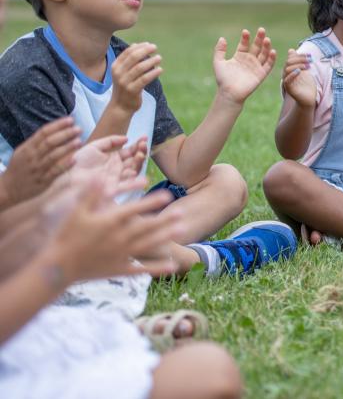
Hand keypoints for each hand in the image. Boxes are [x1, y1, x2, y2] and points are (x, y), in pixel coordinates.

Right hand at [0, 117, 80, 205]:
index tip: (71, 120)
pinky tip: (75, 159)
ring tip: (79, 141)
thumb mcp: (24, 151)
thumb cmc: (20, 167)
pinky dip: (64, 165)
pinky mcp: (43, 181)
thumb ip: (38, 141)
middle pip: (50, 142)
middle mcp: (32, 157)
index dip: (58, 125)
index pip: (43, 132)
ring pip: (53, 156)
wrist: (8, 189)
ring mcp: (37, 169)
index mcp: (27, 147)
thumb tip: (58, 129)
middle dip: (65, 134)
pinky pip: (54, 172)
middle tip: (79, 129)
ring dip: (67, 148)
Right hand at [45, 177, 179, 282]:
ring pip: (148, 245)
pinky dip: (158, 268)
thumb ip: (90, 193)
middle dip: (165, 220)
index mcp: (109, 222)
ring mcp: (121, 255)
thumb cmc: (66, 236)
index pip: (135, 209)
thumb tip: (98, 174)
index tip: (167, 195)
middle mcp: (119, 238)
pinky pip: (142, 269)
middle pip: (147, 227)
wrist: (58, 267)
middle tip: (182, 212)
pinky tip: (172, 265)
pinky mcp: (119, 270)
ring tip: (182, 230)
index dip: (151, 202)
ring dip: (166, 237)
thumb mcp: (76, 212)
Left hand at [46, 136, 148, 224]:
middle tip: (143, 144)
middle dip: (142, 151)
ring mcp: (117, 177)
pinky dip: (133, 180)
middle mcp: (118, 168)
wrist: (65, 174)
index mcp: (114, 158)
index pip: (131, 151)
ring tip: (139, 154)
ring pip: (134, 170)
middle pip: (135, 160)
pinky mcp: (112, 187)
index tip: (144, 137)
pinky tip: (133, 171)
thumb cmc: (77, 161)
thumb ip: (110, 141)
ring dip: (140, 162)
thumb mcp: (94, 147)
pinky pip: (126, 185)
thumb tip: (127, 139)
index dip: (139, 144)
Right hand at [109, 42, 162, 113]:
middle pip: (133, 57)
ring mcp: (124, 82)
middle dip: (145, 51)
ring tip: (159, 57)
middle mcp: (118, 73)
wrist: (120, 106)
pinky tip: (160, 69)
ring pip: (140, 67)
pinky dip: (153, 73)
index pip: (127, 52)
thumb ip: (128, 60)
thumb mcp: (123, 72)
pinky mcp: (132, 90)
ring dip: (151, 61)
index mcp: (115, 66)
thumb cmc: (125, 86)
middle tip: (155, 47)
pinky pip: (144, 79)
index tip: (149, 44)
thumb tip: (135, 44)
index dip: (139, 47)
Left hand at [214, 28, 277, 104]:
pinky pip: (268, 65)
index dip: (245, 38)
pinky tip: (272, 51)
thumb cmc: (223, 79)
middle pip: (256, 47)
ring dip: (266, 47)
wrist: (229, 92)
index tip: (245, 32)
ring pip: (264, 54)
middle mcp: (249, 60)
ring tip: (267, 39)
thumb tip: (222, 38)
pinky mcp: (261, 74)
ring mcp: (256, 66)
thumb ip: (219, 50)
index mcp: (239, 56)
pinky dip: (271, 58)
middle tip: (261, 30)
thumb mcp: (218, 62)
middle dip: (259, 38)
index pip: (244, 44)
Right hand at [282, 49, 316, 108]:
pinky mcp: (289, 89)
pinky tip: (299, 71)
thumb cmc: (307, 86)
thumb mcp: (304, 70)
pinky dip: (292, 74)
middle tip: (311, 60)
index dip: (300, 56)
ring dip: (298, 65)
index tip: (310, 55)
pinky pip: (287, 80)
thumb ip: (299, 61)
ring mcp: (287, 82)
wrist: (309, 99)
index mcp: (289, 70)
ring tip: (308, 66)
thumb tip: (291, 50)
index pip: (290, 59)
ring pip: (287, 69)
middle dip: (300, 59)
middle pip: (288, 62)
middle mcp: (286, 75)